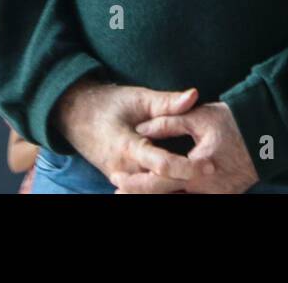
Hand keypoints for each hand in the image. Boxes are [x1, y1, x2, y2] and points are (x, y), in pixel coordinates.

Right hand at [55, 77, 199, 184]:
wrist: (75, 115)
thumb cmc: (108, 104)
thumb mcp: (138, 98)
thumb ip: (166, 102)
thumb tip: (194, 96)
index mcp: (127, 147)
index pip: (161, 165)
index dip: (188, 167)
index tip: (210, 166)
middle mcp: (122, 168)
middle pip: (158, 185)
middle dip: (184, 182)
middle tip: (211, 174)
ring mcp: (119, 177)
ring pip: (150, 191)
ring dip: (173, 188)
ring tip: (200, 183)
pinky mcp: (121, 179)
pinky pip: (142, 190)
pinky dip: (161, 188)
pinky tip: (179, 185)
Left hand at [110, 101, 257, 193]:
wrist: (270, 135)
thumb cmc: (235, 122)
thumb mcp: (200, 116)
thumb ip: (168, 122)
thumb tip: (142, 128)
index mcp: (197, 168)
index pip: (157, 180)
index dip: (134, 181)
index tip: (115, 178)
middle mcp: (205, 188)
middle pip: (165, 196)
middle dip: (141, 194)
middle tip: (119, 193)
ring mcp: (216, 195)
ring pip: (180, 200)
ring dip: (160, 196)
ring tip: (139, 193)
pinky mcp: (225, 196)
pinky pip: (197, 199)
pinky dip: (179, 194)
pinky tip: (169, 190)